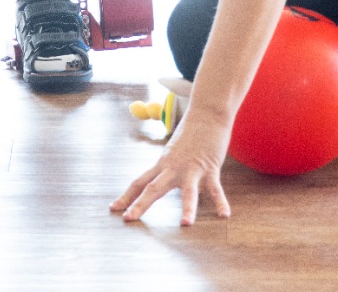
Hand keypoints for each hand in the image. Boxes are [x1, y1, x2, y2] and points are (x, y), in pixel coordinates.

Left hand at [110, 109, 231, 225]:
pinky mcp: (210, 167)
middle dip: (140, 204)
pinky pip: (216, 188)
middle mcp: (173, 167)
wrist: (206, 113)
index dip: (127, 196)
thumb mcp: (174, 152)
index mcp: (162, 164)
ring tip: (185, 224)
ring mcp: (192, 168)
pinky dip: (220, 202)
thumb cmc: (191, 134)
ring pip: (188, 191)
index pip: (140, 182)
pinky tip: (224, 215)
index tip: (113, 209)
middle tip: (128, 219)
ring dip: (187, 208)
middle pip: (153, 188)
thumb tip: (167, 182)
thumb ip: (171, 168)